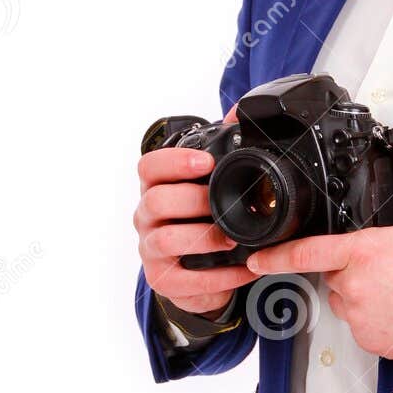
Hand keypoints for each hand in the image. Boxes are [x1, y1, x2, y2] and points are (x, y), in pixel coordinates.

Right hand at [134, 102, 250, 316]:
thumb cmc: (203, 221)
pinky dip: (220, 277)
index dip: (174, 161)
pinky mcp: (162, 279)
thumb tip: (240, 112)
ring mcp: (151, 249)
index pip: (150, 167)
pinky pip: (186, 279)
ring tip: (233, 240)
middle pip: (156, 201)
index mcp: (157, 188)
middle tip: (224, 204)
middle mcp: (147, 216)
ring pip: (167, 239)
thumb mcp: (209, 187)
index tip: (204, 161)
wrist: (198, 272)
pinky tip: (244, 269)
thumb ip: (221, 152)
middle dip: (194, 201)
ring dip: (204, 238)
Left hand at [245, 118, 392, 361]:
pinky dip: (374, 317)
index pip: (308, 252)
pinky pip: (360, 325)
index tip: (257, 259)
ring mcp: (362, 318)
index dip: (276, 256)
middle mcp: (357, 287)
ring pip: (345, 300)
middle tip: (392, 264)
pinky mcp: (372, 341)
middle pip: (334, 273)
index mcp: (366, 251)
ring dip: (361, 292)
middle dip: (353, 266)